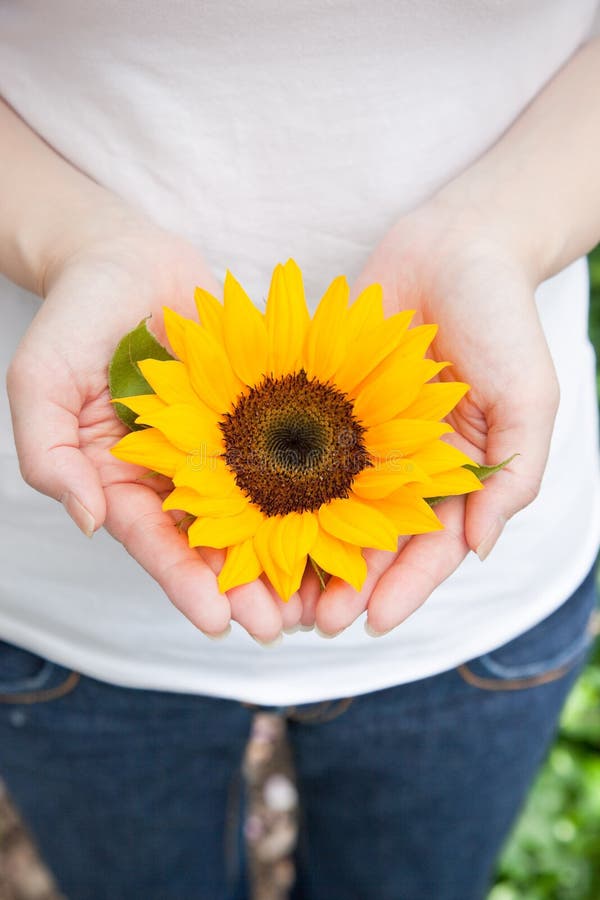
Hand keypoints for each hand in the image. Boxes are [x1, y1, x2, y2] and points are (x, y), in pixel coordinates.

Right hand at [7, 217, 298, 641]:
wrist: (130, 257)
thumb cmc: (80, 312)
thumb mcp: (42, 376)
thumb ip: (49, 449)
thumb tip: (86, 520)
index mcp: (118, 475)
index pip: (152, 540)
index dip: (183, 582)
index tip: (220, 622)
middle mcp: (170, 473)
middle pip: (209, 542)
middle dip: (244, 587)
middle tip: (283, 626)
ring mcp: (214, 448)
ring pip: (253, 513)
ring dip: (285, 556)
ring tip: (320, 597)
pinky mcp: (252, 418)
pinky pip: (283, 458)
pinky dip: (309, 494)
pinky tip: (343, 523)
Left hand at [301, 200, 558, 634]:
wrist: (452, 245)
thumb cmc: (500, 319)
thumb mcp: (527, 397)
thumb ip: (512, 474)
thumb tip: (480, 546)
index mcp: (454, 475)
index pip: (430, 548)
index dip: (404, 589)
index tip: (372, 625)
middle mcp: (404, 467)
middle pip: (372, 542)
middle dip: (346, 586)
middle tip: (312, 623)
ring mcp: (363, 440)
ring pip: (329, 511)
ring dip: (305, 554)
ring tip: (276, 591)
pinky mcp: (325, 406)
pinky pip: (300, 455)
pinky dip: (279, 491)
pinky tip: (249, 520)